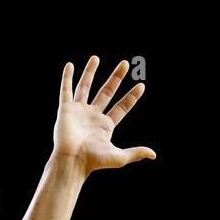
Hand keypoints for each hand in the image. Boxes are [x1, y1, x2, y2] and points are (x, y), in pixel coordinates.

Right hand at [54, 56, 155, 175]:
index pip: (122, 107)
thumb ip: (135, 153)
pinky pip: (66, 90)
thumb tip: (153, 154)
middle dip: (116, 78)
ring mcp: (79, 111)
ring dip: (90, 72)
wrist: (72, 161)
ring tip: (96, 58)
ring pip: (85, 87)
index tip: (141, 85)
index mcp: (105, 126)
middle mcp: (93, 116)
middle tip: (125, 64)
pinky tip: (70, 66)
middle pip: (107, 92)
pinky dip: (67, 78)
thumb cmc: (93, 161)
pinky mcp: (66, 109)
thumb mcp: (119, 157)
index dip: (131, 97)